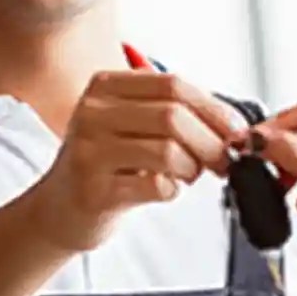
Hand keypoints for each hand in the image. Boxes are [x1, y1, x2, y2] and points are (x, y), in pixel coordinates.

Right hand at [25, 71, 250, 251]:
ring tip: (190, 175)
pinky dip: (174, 189)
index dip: (214, 108)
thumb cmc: (109, 165)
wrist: (60, 210)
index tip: (236, 131)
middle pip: (174, 116)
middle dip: (211, 141)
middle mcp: (92, 112)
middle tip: (225, 160)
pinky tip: (166, 189)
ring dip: (194, 167)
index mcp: (105, 86)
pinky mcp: (94, 190)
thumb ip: (176, 114)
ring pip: (168, 150)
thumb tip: (234, 127)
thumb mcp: (134, 125)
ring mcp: (89, 152)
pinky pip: (155, 185)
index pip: (174, 85)